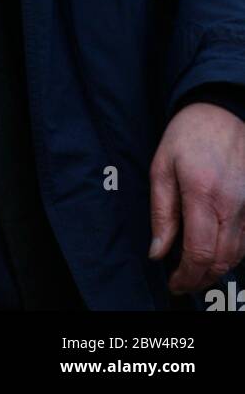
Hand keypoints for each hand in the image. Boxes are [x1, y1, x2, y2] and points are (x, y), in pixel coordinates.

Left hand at [149, 102, 244, 293]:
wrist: (220, 111)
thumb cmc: (188, 136)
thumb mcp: (161, 167)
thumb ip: (161, 213)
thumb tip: (158, 251)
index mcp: (203, 194)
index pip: (199, 252)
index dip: (186, 276)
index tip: (173, 282)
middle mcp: (232, 204)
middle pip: (222, 260)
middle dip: (200, 279)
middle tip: (182, 282)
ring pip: (238, 255)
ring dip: (217, 270)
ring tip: (195, 270)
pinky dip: (231, 254)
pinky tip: (214, 250)